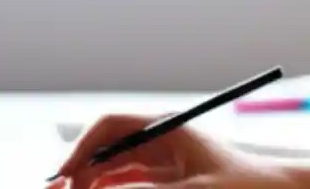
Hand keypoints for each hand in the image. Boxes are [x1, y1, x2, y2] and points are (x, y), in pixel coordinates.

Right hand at [45, 114, 297, 188]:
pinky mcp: (167, 180)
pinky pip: (127, 183)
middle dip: (79, 170)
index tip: (65, 176)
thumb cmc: (244, 186)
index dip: (82, 148)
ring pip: (112, 170)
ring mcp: (162, 161)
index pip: (111, 126)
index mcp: (167, 129)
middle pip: (106, 149)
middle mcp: (160, 139)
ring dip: (90, 184)